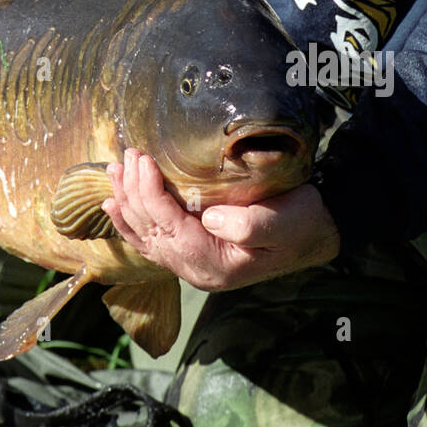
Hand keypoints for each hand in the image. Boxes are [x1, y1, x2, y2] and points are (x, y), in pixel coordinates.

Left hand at [102, 148, 339, 290]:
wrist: (313, 233)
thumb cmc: (299, 223)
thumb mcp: (285, 222)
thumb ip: (251, 224)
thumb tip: (209, 217)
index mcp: (215, 265)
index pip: (169, 226)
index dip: (150, 193)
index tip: (142, 160)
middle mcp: (195, 270)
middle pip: (150, 229)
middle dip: (133, 192)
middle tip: (127, 156)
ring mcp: (189, 266)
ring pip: (144, 234)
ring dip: (125, 202)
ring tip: (114, 170)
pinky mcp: (189, 253)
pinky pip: (149, 240)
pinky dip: (128, 220)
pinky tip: (113, 203)